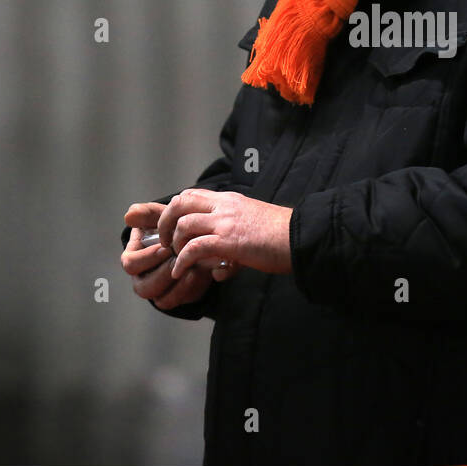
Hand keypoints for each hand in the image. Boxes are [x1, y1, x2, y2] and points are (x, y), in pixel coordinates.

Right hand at [121, 201, 232, 310]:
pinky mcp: (175, 297)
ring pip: (161, 299)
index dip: (148, 257)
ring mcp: (158, 291)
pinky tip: (200, 274)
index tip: (166, 248)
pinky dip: (190, 289)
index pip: (130, 264)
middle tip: (182, 260)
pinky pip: (179, 302)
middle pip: (144, 288)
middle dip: (165, 273)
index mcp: (133, 259)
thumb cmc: (173, 227)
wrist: (196, 239)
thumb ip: (147, 214)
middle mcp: (142, 278)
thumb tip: (129, 216)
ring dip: (179, 283)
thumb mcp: (163, 218)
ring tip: (194, 267)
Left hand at [160, 189, 293, 278]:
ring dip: (174, 243)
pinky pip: (194, 248)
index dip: (175, 210)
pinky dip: (182, 260)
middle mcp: (224, 206)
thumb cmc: (283, 235)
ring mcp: (225, 222)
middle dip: (165, 222)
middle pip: (181, 203)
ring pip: (183, 225)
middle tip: (165, 241)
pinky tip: (180, 271)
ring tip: (176, 258)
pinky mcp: (228, 241)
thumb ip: (233, 242)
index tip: (172, 228)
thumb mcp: (254, 226)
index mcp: (230, 200)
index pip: (193, 195)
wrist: (301, 237)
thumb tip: (219, 269)